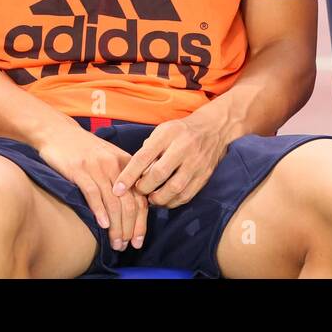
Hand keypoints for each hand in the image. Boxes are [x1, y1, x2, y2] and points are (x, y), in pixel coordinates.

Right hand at [37, 125, 147, 252]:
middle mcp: (115, 165)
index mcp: (127, 163)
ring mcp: (97, 167)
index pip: (141, 198)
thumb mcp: (110, 158)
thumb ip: (123, 179)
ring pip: (113, 203)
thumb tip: (134, 209)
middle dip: (129, 230)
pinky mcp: (79, 169)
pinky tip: (103, 225)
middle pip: (129, 204)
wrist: (58, 131)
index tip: (138, 241)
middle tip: (125, 247)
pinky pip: (93, 194)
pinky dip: (99, 212)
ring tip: (115, 244)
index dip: (141, 223)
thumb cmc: (84, 149)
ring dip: (116, 227)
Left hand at [112, 113, 228, 208]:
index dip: (129, 175)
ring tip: (150, 198)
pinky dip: (172, 202)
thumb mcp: (161, 131)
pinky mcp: (204, 176)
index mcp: (167, 134)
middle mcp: (183, 148)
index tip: (117, 189)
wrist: (213, 129)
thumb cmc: (180, 132)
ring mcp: (196, 163)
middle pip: (159, 174)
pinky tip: (164, 200)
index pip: (143, 157)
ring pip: (174, 188)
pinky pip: (186, 195)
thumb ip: (147, 150)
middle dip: (143, 188)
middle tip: (137, 192)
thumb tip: (131, 174)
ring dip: (158, 199)